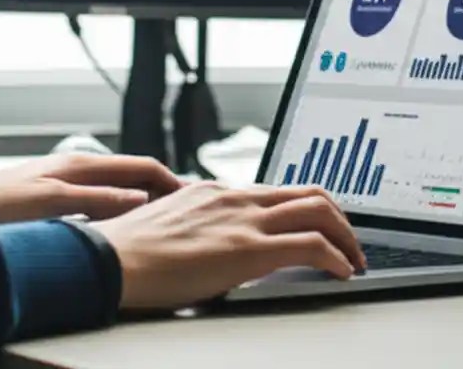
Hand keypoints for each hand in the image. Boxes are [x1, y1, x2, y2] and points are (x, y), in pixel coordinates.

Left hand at [0, 154, 182, 223]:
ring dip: (142, 205)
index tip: (196, 203)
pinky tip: (119, 232)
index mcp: (84, 165)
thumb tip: (144, 200)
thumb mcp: (53, 204)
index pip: (146, 168)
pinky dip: (119, 213)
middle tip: (185, 218)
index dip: (174, 184)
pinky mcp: (55, 197)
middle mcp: (79, 168)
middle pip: (136, 177)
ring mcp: (67, 181)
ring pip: (120, 191)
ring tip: (160, 227)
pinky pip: (102, 202)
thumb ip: (99, 200)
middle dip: (163, 194)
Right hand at [92, 182, 367, 309]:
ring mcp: (244, 219)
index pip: (278, 191)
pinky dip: (336, 257)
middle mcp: (236, 196)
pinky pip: (310, 245)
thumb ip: (200, 227)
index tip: (321, 226)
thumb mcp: (172, 225)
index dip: (309, 208)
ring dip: (345, 236)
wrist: (108, 260)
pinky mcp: (247, 249)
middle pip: (309, 193)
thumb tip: (212, 246)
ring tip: (354, 258)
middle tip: (350, 241)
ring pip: (318, 211)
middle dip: (339, 218)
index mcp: (218, 191)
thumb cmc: (128, 252)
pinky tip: (342, 272)